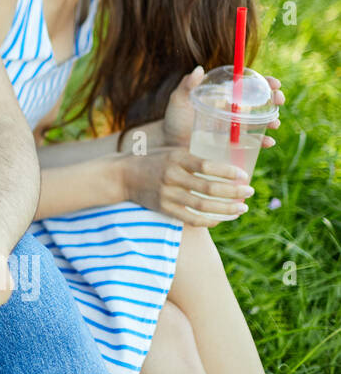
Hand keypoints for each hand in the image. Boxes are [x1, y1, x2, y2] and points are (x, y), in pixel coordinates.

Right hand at [122, 147, 254, 227]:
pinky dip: (208, 221)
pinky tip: (221, 220)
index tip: (244, 175)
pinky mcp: (164, 208)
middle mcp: (171, 176)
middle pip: (208, 188)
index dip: (228, 172)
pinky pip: (190, 218)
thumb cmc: (153, 160)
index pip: (206, 166)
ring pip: (202, 206)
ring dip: (226, 209)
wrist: (122, 176)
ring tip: (242, 208)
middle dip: (233, 192)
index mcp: (175, 158)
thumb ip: (193, 157)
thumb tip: (225, 163)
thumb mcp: (171, 151)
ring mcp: (167, 194)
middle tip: (250, 192)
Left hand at [162, 66, 285, 148]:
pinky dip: (263, 141)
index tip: (273, 82)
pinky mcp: (234, 143)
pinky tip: (268, 142)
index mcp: (224, 95)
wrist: (170, 143)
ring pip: (260, 121)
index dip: (264, 82)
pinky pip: (253, 141)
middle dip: (274, 99)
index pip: (248, 85)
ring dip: (272, 120)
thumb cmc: (174, 119)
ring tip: (274, 123)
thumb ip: (187, 86)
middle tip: (278, 100)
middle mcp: (233, 109)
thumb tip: (199, 69)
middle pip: (260, 101)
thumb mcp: (178, 101)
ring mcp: (235, 126)